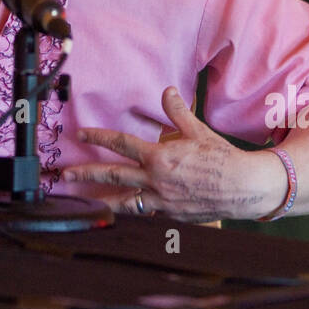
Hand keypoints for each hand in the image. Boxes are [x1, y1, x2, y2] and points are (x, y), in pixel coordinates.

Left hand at [61, 85, 248, 220]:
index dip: (99, 136)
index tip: (81, 134)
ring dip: (100, 201)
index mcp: (160, 157)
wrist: (244, 188)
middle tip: (64, 176)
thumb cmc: (222, 158)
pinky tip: (118, 212)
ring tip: (80, 203)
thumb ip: (178, 112)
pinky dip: (130, 213)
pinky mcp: (170, 216)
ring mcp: (161, 201)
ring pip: (123, 202)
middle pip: (113, 176)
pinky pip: (145, 214)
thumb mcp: (198, 130)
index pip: (121, 143)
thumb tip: (167, 91)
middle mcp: (156, 180)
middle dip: (85, 174)